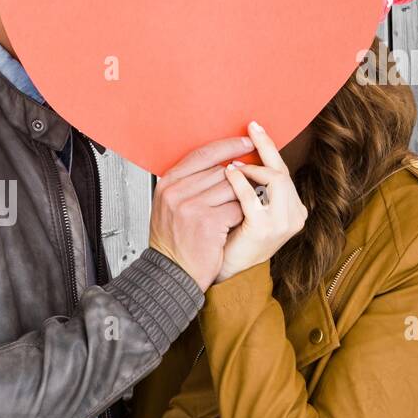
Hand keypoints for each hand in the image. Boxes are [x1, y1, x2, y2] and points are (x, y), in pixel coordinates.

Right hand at [148, 136, 250, 290]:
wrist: (170, 274)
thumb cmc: (174, 242)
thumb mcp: (170, 206)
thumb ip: (189, 183)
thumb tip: (222, 164)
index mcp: (167, 183)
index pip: (202, 154)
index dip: (227, 147)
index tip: (246, 143)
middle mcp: (176, 192)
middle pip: (220, 171)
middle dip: (238, 179)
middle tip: (250, 184)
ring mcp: (191, 206)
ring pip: (231, 188)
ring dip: (241, 198)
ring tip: (242, 208)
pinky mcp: (208, 222)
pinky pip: (237, 208)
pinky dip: (242, 215)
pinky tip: (238, 223)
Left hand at [215, 121, 307, 283]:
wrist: (224, 271)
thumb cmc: (232, 238)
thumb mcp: (248, 208)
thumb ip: (252, 187)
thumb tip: (239, 152)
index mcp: (293, 209)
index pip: (283, 171)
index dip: (269, 149)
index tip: (254, 129)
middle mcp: (295, 215)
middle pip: (283, 171)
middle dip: (266, 146)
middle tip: (252, 127)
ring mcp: (282, 224)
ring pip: (276, 180)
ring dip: (253, 167)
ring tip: (233, 163)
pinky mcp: (265, 230)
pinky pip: (252, 198)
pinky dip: (239, 182)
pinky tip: (227, 173)